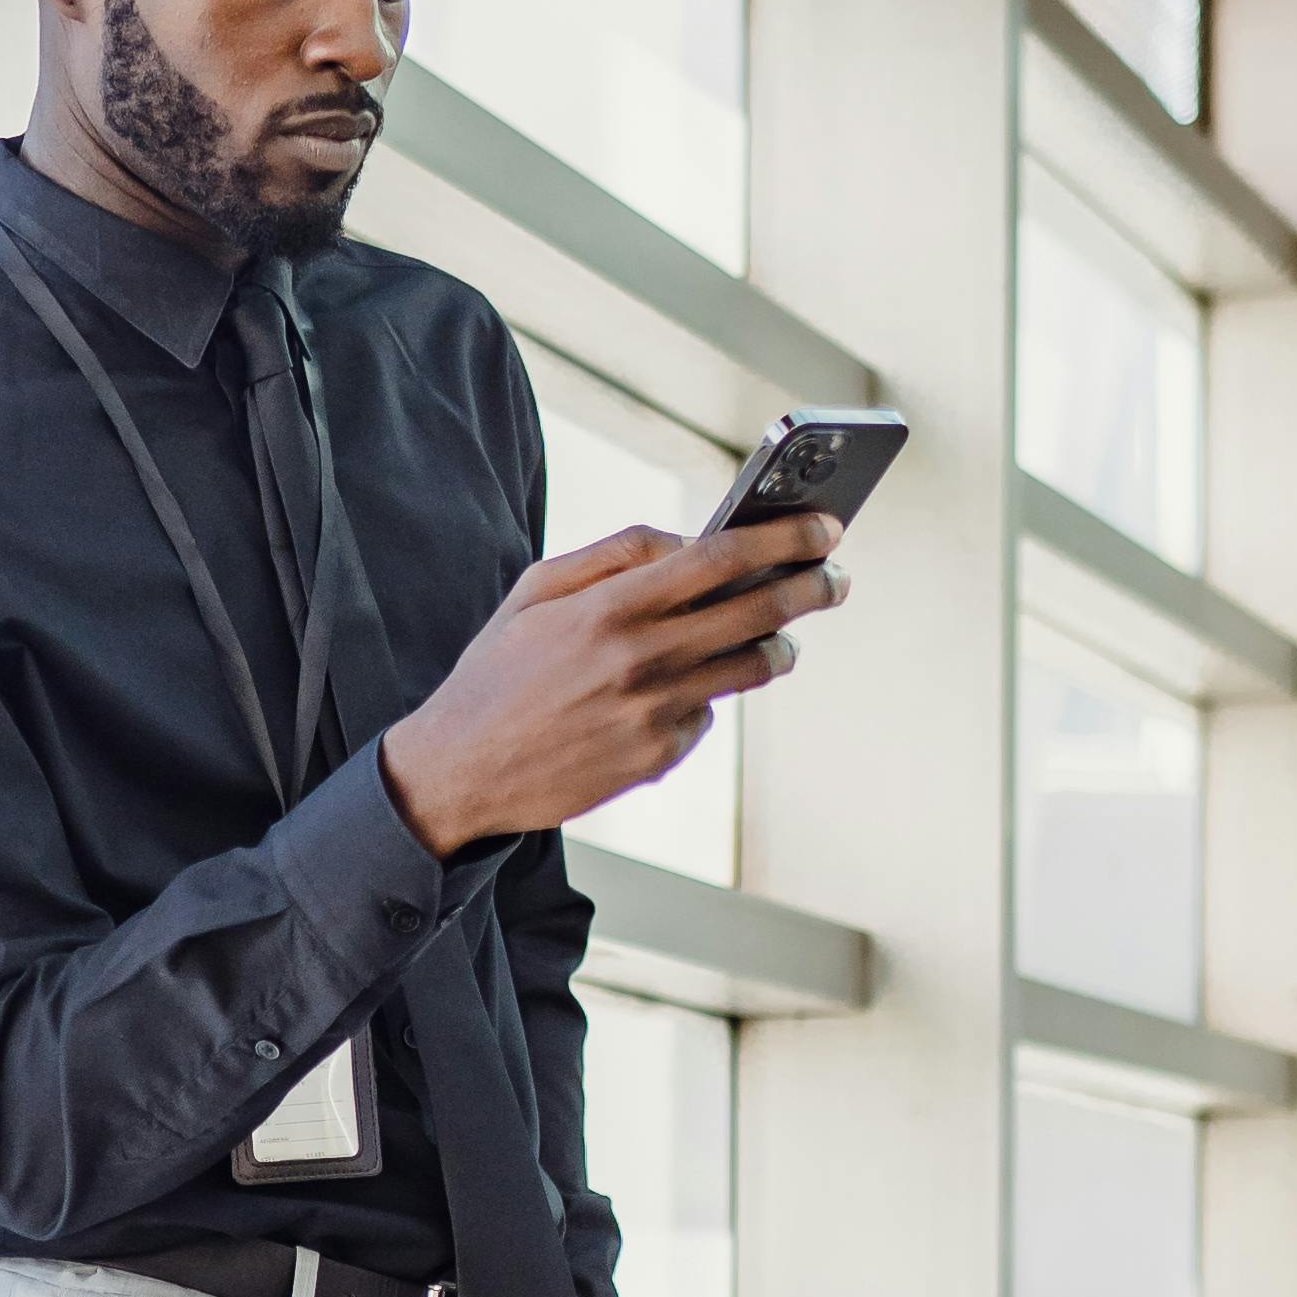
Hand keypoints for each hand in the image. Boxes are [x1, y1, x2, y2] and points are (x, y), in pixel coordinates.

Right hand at [380, 517, 845, 856]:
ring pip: (750, 669)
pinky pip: (706, 714)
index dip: (783, 537)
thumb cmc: (498, 670)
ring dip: (779, 646)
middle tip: (836, 576)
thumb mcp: (537, 590)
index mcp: (610, 607)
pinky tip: (676, 693)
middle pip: (758, 612)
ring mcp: (654, 714)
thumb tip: (688, 540)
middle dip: (812, 586)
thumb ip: (616, 554)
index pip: (720, 558)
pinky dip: (705, 696)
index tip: (823, 525)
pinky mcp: (657, 758)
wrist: (461, 770)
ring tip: (780, 636)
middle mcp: (640, 659)